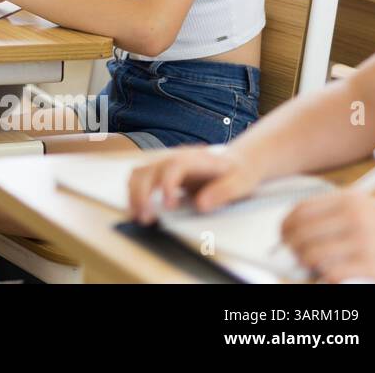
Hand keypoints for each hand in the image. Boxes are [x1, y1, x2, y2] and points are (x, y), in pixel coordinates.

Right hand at [128, 146, 261, 223]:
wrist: (235, 163)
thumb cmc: (237, 174)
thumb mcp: (240, 184)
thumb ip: (222, 192)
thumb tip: (201, 204)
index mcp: (197, 158)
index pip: (174, 165)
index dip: (167, 184)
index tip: (169, 205)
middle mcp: (176, 157)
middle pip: (150, 169)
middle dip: (142, 193)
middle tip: (146, 217)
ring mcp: (166, 163)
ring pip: (140, 173)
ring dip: (134, 194)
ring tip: (138, 216)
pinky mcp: (160, 172)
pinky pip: (139, 178)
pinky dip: (133, 193)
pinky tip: (137, 209)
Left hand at [281, 189, 374, 282]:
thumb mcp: (364, 211)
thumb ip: (332, 216)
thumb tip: (296, 231)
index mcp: (349, 199)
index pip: (301, 209)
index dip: (286, 224)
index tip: (283, 234)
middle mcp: (353, 216)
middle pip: (302, 232)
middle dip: (291, 246)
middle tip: (291, 255)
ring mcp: (361, 240)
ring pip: (312, 253)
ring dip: (305, 263)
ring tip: (309, 266)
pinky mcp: (370, 263)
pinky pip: (331, 272)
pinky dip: (324, 277)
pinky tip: (327, 276)